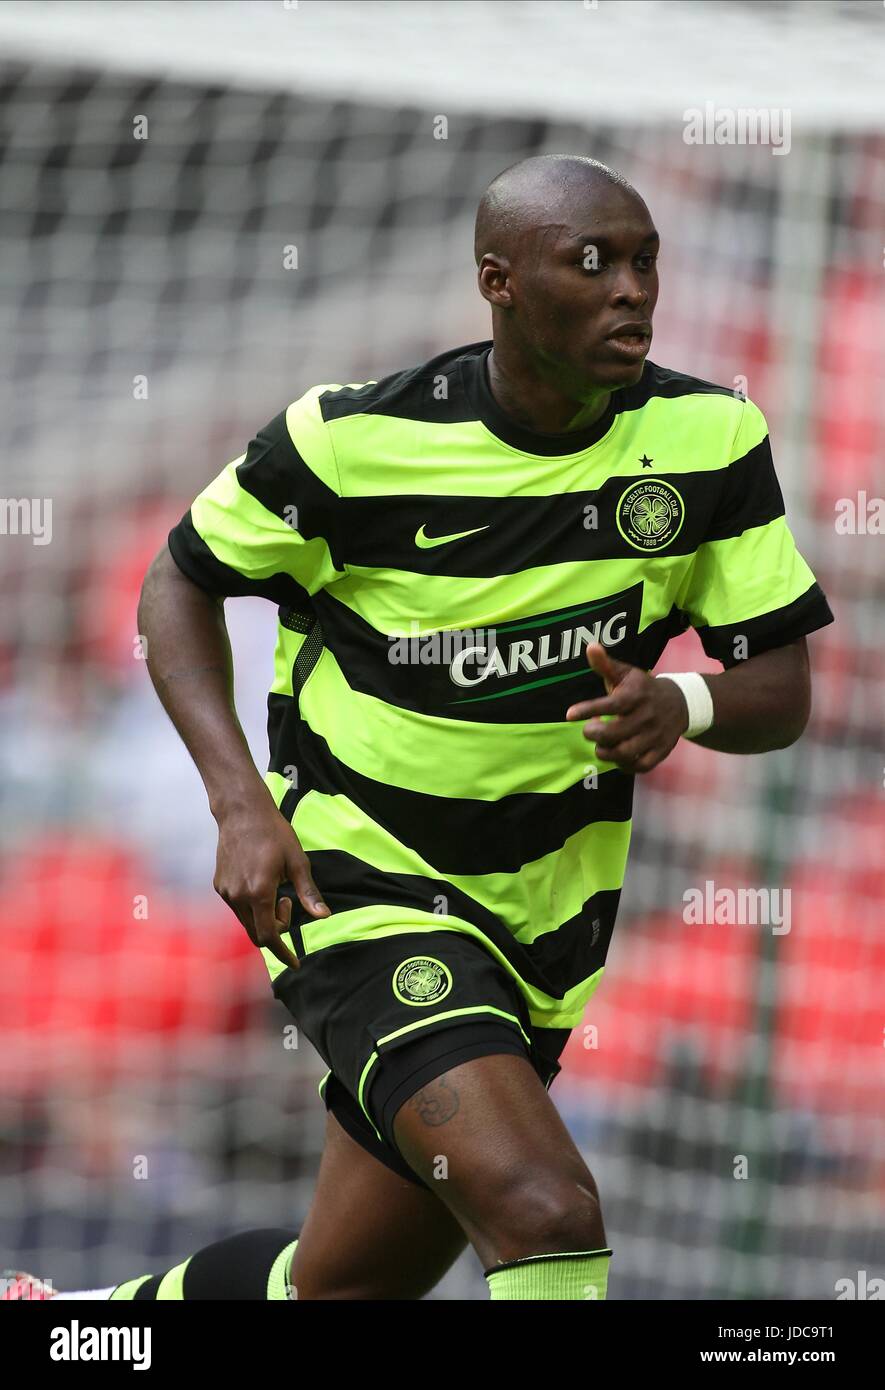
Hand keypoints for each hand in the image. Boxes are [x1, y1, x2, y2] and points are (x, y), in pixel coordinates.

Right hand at [213, 795, 328, 970]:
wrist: (242, 812)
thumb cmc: (274, 833)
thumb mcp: (297, 862)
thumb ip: (308, 893)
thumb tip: (323, 916)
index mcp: (259, 893)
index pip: (269, 936)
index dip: (283, 952)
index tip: (295, 962)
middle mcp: (238, 896)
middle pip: (257, 934)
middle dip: (277, 929)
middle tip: (289, 903)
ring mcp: (225, 892)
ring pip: (246, 921)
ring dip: (264, 917)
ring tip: (277, 890)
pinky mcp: (219, 885)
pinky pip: (237, 908)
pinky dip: (252, 907)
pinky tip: (261, 884)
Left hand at [565, 642, 688, 773]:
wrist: (680, 702)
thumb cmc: (642, 688)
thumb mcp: (626, 673)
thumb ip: (605, 664)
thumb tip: (590, 647)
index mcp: (636, 695)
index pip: (610, 704)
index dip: (588, 710)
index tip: (569, 714)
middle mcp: (646, 716)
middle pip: (614, 733)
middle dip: (594, 734)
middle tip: (589, 729)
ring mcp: (655, 736)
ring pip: (625, 753)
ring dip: (605, 752)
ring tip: (600, 745)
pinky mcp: (661, 751)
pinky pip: (640, 766)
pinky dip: (624, 766)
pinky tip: (616, 756)